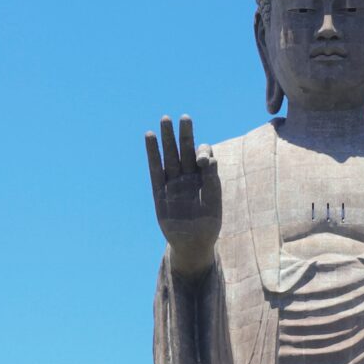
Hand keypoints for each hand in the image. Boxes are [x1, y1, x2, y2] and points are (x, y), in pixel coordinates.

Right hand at [144, 114, 220, 273]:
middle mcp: (189, 177)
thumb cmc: (208, 225)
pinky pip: (155, 169)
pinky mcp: (160, 191)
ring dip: (167, 139)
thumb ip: (212, 182)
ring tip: (164, 120)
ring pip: (170, 156)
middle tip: (183, 118)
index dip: (203, 152)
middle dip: (185, 135)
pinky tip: (149, 137)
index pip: (204, 157)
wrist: (193, 245)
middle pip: (186, 151)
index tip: (202, 161)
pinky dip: (153, 154)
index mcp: (205, 178)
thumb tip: (210, 160)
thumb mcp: (214, 205)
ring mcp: (174, 183)